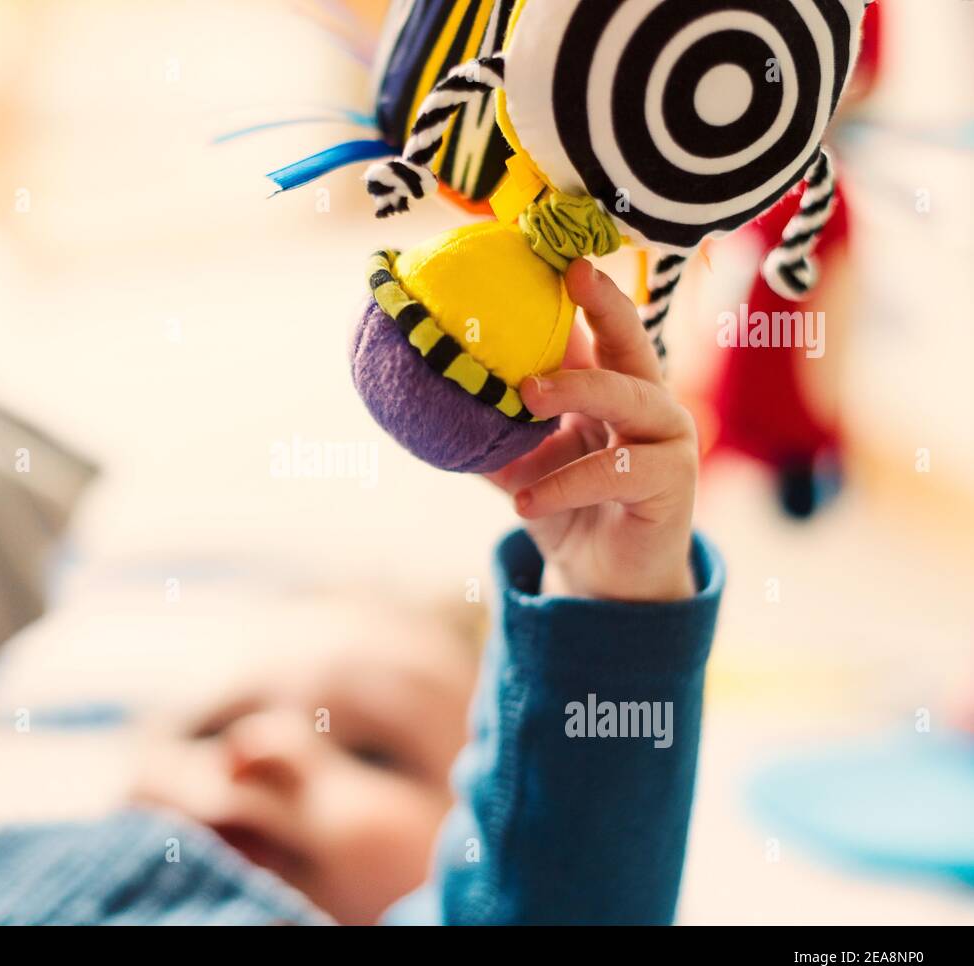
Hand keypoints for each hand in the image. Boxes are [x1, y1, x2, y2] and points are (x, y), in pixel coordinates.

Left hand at [486, 259, 697, 602]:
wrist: (603, 581)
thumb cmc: (567, 511)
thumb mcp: (520, 467)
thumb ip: (490, 432)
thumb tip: (425, 397)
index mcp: (612, 388)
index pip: (600, 329)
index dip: (585, 290)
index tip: (555, 252)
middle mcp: (647, 404)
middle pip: (633, 342)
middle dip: (606, 305)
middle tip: (572, 279)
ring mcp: (667, 440)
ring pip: (630, 397)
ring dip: (578, 388)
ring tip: (526, 394)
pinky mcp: (672, 483)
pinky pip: (618, 472)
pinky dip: (566, 483)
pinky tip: (525, 501)